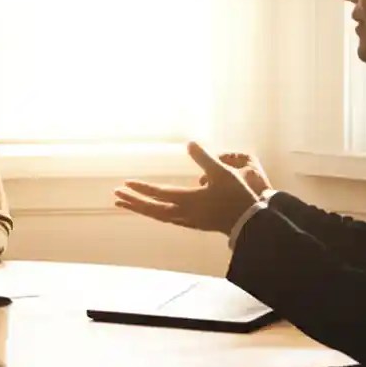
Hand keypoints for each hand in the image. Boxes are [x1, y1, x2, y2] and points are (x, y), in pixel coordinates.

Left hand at [115, 141, 259, 233]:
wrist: (250, 222)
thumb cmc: (237, 196)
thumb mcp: (222, 173)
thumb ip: (205, 158)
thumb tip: (189, 142)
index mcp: (188, 200)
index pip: (158, 194)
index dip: (141, 188)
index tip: (125, 184)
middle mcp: (184, 213)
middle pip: (152, 209)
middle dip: (133, 202)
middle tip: (116, 195)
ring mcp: (187, 221)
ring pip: (158, 216)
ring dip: (141, 209)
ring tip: (126, 203)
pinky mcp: (192, 224)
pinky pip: (167, 219)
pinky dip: (155, 214)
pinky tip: (152, 211)